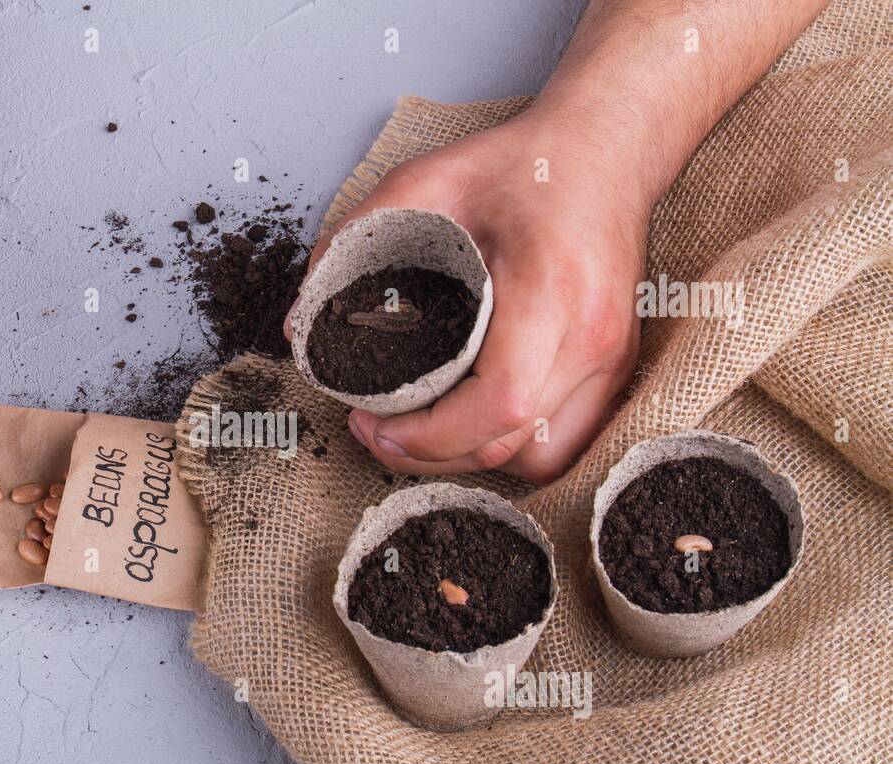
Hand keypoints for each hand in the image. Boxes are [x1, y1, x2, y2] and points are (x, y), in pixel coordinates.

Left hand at [289, 113, 643, 482]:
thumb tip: (300, 324)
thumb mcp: (423, 183)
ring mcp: (612, 359)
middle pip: (512, 444)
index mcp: (551, 290)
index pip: (500, 403)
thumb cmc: (522, 167)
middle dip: (432, 454)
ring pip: (542, 458)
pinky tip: (470, 425)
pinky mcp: (616, 370)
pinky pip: (566, 443)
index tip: (374, 423)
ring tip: (421, 431)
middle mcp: (592, 337)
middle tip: (376, 429)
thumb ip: (352, 244)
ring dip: (473, 459)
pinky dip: (512, 449)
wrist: (605, 152)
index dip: (430, 436)